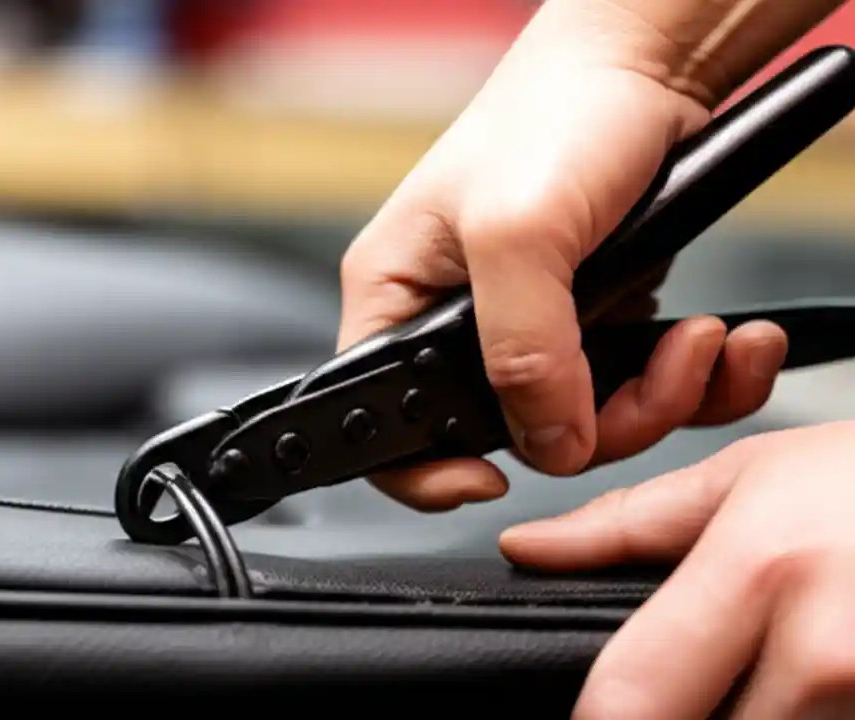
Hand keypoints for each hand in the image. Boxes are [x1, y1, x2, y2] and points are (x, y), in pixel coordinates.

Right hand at [336, 0, 813, 511]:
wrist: (645, 68)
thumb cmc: (554, 112)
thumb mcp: (517, 230)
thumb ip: (520, 348)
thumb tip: (545, 440)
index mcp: (398, 302)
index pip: (385, 424)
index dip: (429, 471)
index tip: (491, 479)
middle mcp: (456, 323)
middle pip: (509, 435)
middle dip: (592, 424)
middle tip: (647, 373)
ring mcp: (528, 325)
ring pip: (583, 422)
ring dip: (659, 397)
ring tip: (698, 340)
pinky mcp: (591, 318)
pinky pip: (635, 388)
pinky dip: (690, 381)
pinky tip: (718, 345)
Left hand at [501, 420, 854, 718]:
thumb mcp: (750, 477)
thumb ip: (627, 526)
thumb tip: (531, 549)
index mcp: (761, 577)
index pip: (631, 699)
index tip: (596, 719)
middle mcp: (828, 656)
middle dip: (688, 717)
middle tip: (708, 676)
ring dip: (758, 716)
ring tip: (765, 675)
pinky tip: (808, 693)